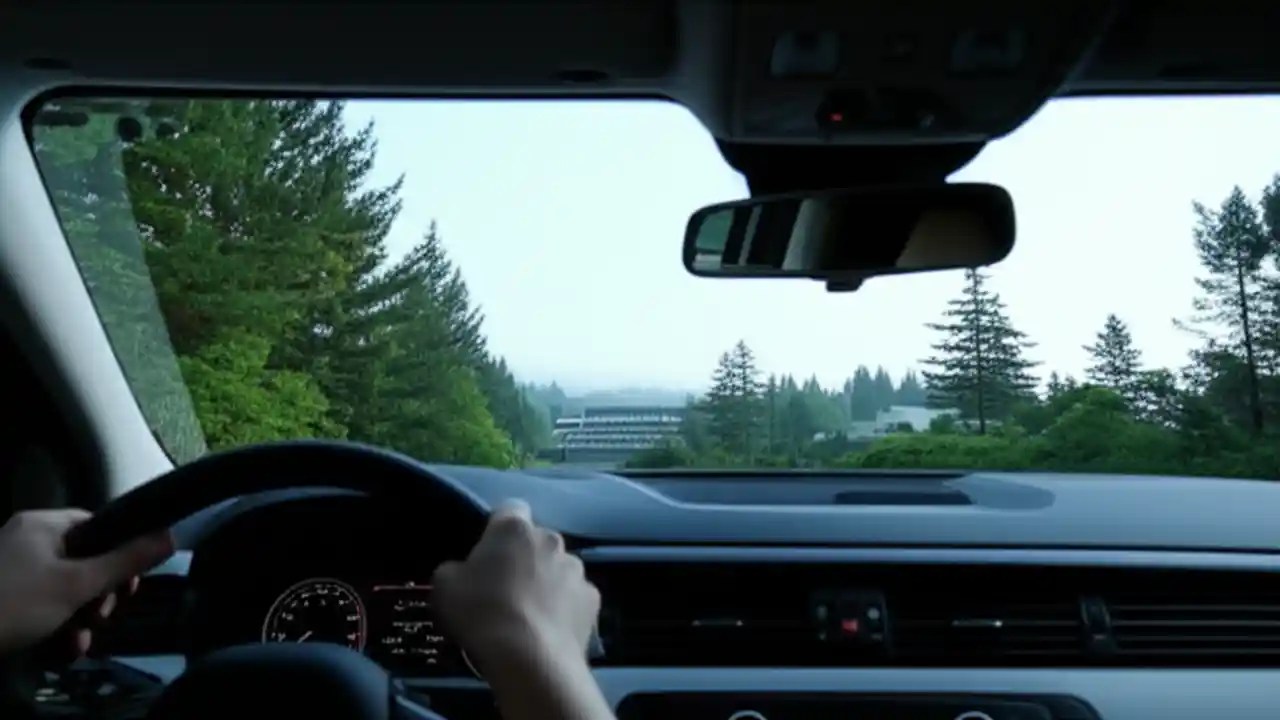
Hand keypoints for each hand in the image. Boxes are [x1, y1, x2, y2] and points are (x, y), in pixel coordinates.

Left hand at [0, 509, 173, 655]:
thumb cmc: (15, 603)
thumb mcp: (78, 584)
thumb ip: (126, 560)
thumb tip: (170, 535)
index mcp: (43, 525)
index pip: (99, 526)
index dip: (121, 554)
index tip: (128, 585)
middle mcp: (26, 540)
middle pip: (84, 560)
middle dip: (99, 594)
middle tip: (101, 616)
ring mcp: (12, 571)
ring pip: (65, 588)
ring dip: (81, 617)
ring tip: (80, 640)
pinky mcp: (4, 599)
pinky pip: (42, 604)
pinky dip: (58, 624)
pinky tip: (63, 647)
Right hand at [432, 499, 599, 681]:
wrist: (530, 659)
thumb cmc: (482, 613)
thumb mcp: (444, 587)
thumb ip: (455, 568)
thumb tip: (463, 570)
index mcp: (513, 528)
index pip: (508, 509)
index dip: (497, 528)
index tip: (486, 553)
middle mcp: (550, 539)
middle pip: (535, 541)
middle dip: (524, 557)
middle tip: (504, 588)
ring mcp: (577, 569)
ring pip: (558, 568)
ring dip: (547, 582)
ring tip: (529, 614)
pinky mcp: (593, 598)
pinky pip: (575, 596)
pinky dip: (565, 607)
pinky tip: (550, 629)